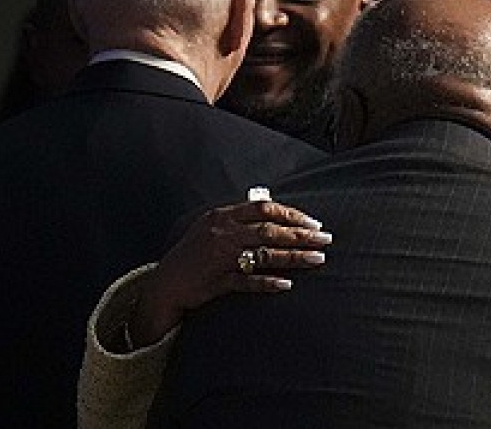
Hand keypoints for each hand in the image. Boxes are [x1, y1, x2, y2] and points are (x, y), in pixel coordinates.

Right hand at [130, 200, 330, 345]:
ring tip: (318, 259)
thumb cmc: (194, 253)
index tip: (314, 223)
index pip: (264, 209)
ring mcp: (219, 258)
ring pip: (263, 254)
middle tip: (326, 239)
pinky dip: (267, 283)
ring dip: (293, 257)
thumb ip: (240, 217)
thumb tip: (272, 205)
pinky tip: (286, 284)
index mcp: (222, 216)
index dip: (292, 214)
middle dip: (301, 235)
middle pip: (269, 231)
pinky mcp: (215, 282)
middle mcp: (222, 234)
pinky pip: (246, 282)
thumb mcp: (212, 226)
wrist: (164, 284)